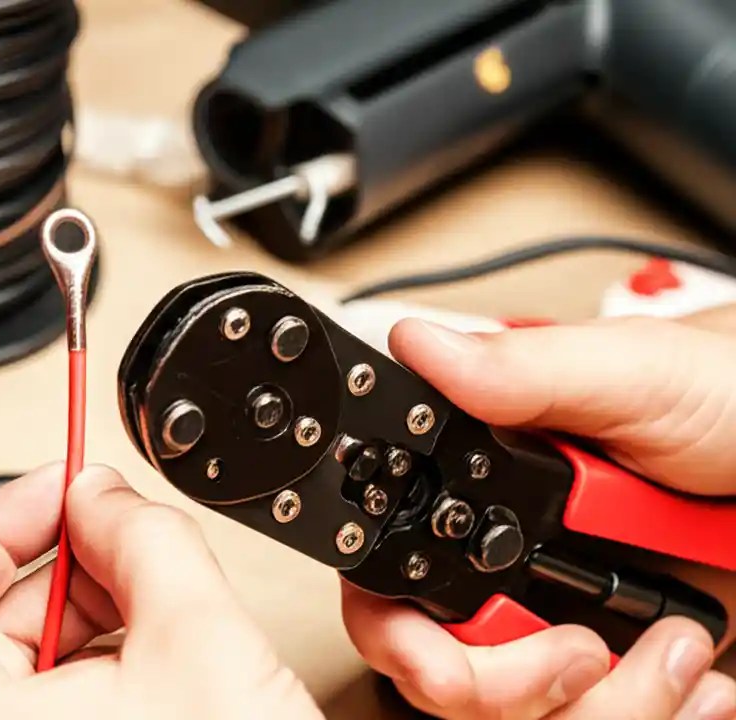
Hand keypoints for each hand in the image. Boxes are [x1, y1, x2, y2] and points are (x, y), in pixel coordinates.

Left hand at [0, 464, 320, 719]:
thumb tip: (105, 494)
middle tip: (125, 542)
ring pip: (14, 678)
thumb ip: (144, 540)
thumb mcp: (200, 642)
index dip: (1, 519)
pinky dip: (96, 681)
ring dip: (87, 627)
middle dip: (61, 574)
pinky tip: (159, 673)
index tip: (59, 488)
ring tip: (162, 616)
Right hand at [342, 308, 735, 719]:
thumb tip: (415, 349)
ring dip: (610, 703)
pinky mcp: (624, 665)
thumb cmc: (725, 393)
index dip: (403, 634)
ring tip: (674, 644)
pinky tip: (692, 666)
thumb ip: (522, 371)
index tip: (451, 663)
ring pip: (530, 716)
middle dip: (507, 690)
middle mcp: (503, 564)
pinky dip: (656, 713)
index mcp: (477, 488)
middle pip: (445, 675)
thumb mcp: (630, 374)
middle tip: (579, 656)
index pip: (386, 585)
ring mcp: (562, 620)